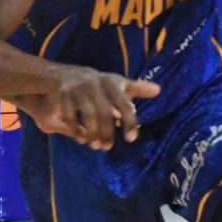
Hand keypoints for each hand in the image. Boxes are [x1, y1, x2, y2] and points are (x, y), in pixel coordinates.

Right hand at [17, 65, 160, 149]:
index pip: (124, 102)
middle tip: (108, 147)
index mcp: (111, 82)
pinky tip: (81, 138)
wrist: (66, 75)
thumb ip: (137, 88)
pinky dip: (75, 129)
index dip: (128, 121)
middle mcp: (95, 84)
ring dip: (92, 133)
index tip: (131, 139)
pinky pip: (69, 115)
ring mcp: (78, 89)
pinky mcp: (63, 95)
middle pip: (104, 112)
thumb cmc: (99, 85)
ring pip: (88, 115)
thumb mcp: (118, 84)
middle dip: (107, 132)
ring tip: (96, 145)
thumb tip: (159, 89)